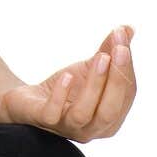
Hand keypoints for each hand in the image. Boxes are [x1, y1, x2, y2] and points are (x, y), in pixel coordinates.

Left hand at [0, 25, 136, 142]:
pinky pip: (53, 114)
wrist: (29, 101)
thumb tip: (127, 28)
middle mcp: (92, 128)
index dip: (126, 66)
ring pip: (83, 112)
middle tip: (120, 48)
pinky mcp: (43, 121)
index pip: (126, 95)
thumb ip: (109, 51)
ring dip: (94, 84)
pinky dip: (60, 94)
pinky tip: (67, 75)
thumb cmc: (67, 88)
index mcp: (111, 117)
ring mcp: (67, 127)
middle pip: (110, 110)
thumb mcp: (89, 67)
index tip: (122, 35)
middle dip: (117, 79)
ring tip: (100, 57)